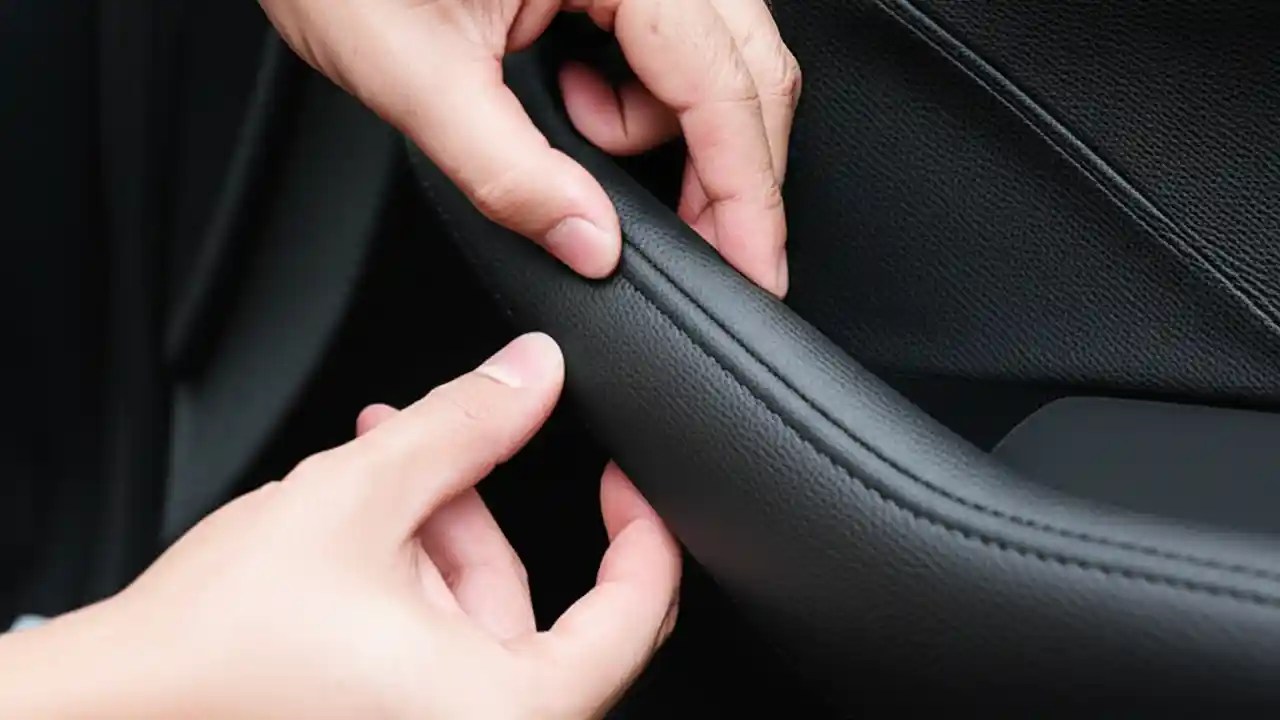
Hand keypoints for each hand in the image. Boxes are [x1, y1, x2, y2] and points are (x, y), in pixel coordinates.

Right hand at [0, 334, 680, 718]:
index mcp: (509, 713)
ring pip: (481, 622)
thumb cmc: (214, 648)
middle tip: (462, 443)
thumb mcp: (358, 500)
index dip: (644, 532)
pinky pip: (440, 652)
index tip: (628, 481)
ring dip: (439, 532)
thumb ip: (462, 426)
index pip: (635, 616)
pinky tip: (367, 519)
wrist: (107, 711)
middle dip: (487, 511)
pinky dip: (417, 581)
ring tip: (382, 463)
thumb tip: (532, 372)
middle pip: (545, 612)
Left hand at [259, 0, 799, 295]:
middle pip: (746, 68)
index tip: (757, 267)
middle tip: (707, 247)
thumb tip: (592, 244)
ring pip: (720, 55)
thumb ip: (508, 172)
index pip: (720, 84)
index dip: (745, 191)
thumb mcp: (411, 72)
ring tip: (578, 136)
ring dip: (677, 127)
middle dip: (727, 169)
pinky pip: (675, 39)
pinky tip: (575, 97)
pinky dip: (646, 95)